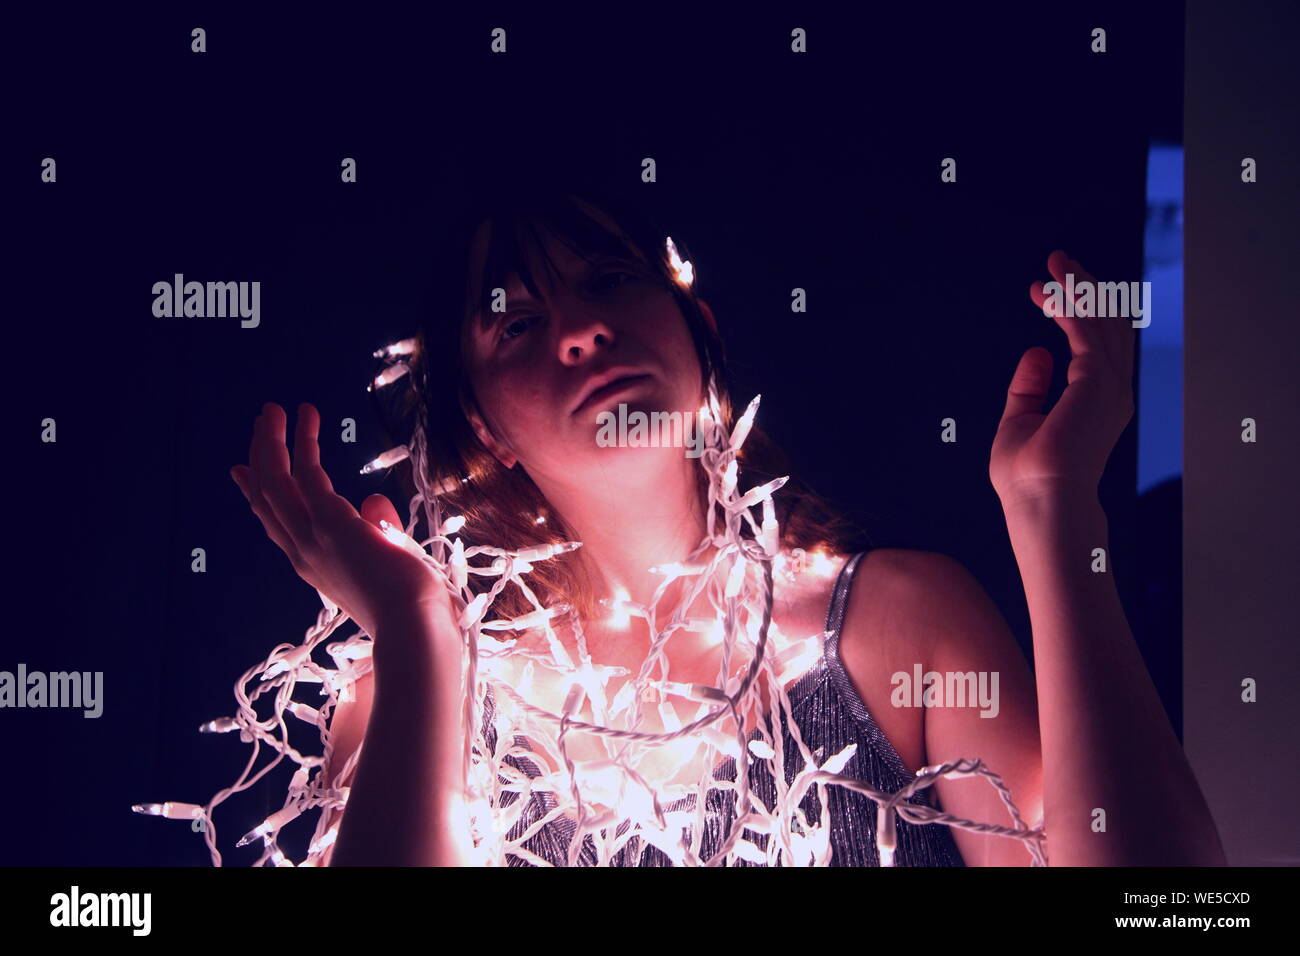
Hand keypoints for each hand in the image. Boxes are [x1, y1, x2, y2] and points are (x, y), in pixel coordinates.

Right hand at [230, 402, 455, 639]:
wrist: (414, 627)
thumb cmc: (411, 606)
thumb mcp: (391, 561)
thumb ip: (379, 531)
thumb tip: (372, 501)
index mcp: (315, 567)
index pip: (277, 525)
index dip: (259, 494)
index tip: (244, 469)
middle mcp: (303, 553)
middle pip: (268, 498)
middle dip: (262, 456)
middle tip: (263, 423)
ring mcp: (312, 539)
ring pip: (276, 481)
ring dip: (272, 441)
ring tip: (274, 409)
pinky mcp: (331, 524)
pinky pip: (306, 474)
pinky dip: (303, 441)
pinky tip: (306, 417)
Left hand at [990, 250, 1135, 507]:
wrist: (1040, 501)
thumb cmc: (1027, 477)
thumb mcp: (1020, 421)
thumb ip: (1030, 388)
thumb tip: (1036, 353)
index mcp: (1098, 401)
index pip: (1094, 343)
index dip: (1072, 311)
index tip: (1042, 291)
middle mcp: (1111, 390)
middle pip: (1106, 324)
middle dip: (1084, 288)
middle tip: (1058, 260)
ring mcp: (1109, 386)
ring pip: (1102, 320)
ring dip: (1079, 287)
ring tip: (1055, 263)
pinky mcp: (1096, 382)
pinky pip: (1085, 330)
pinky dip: (1070, 304)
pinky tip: (1050, 290)